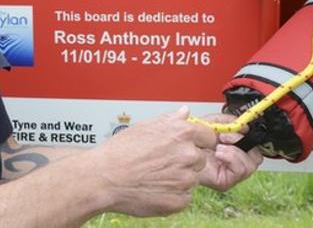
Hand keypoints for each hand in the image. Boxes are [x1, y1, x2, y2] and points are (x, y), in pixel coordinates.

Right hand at [89, 106, 217, 216]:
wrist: (104, 178)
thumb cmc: (119, 152)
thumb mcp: (145, 127)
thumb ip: (170, 120)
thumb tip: (184, 112)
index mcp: (182, 134)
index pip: (209, 136)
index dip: (199, 141)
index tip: (190, 145)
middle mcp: (188, 155)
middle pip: (200, 159)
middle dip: (186, 161)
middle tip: (163, 163)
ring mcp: (185, 180)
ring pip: (191, 179)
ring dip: (179, 178)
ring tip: (155, 176)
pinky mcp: (179, 201)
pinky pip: (184, 197)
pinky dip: (173, 195)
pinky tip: (155, 188)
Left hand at [196, 114, 262, 191]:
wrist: (178, 150)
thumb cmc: (190, 140)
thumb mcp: (212, 123)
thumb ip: (229, 121)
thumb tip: (244, 125)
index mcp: (234, 148)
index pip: (254, 146)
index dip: (250, 136)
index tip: (241, 127)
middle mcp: (234, 162)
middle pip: (256, 157)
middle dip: (241, 142)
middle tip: (225, 136)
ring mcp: (231, 174)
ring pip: (250, 165)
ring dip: (235, 151)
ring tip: (219, 145)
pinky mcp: (225, 182)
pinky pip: (239, 171)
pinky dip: (231, 158)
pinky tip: (219, 153)